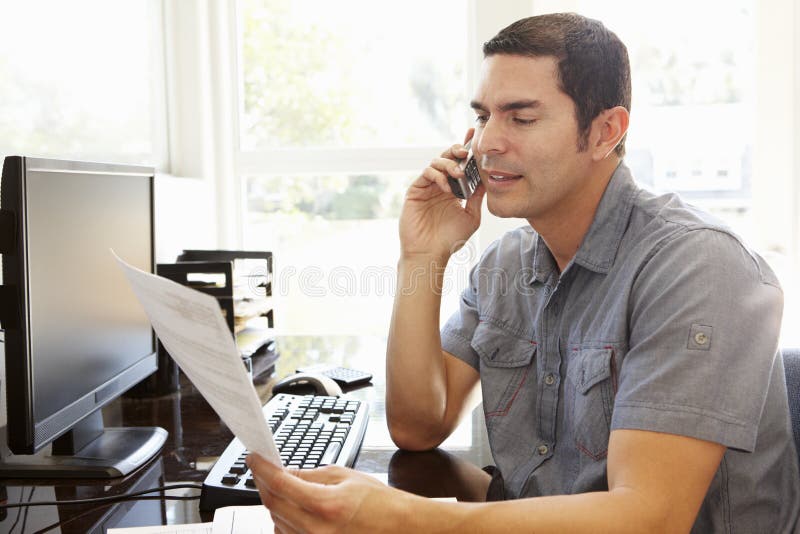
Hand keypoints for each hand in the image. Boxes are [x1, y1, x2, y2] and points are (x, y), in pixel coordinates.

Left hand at [247, 454, 408, 532]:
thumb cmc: (379, 502)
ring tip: (277, 486)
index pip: (281, 484)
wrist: (399, 527)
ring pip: (276, 522)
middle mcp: (317, 530)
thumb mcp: (344, 477)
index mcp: (326, 505)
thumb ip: (309, 475)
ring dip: (272, 502)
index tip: (254, 457)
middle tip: (261, 468)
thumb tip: (284, 471)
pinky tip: (288, 508)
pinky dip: (282, 520)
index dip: (262, 468)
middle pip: (272, 504)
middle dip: (263, 483)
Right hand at [399, 130, 485, 261]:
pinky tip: (446, 187)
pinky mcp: (415, 190)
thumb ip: (477, 196)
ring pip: (436, 162)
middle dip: (457, 150)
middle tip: (466, 152)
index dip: (465, 148)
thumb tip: (487, 177)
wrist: (430, 253)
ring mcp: (427, 187)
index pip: (460, 164)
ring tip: (459, 174)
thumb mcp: (471, 216)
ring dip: (449, 164)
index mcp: (454, 188)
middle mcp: (440, 185)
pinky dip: (437, 175)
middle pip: (447, 158)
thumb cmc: (450, 239)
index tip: (473, 134)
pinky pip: (426, 173)